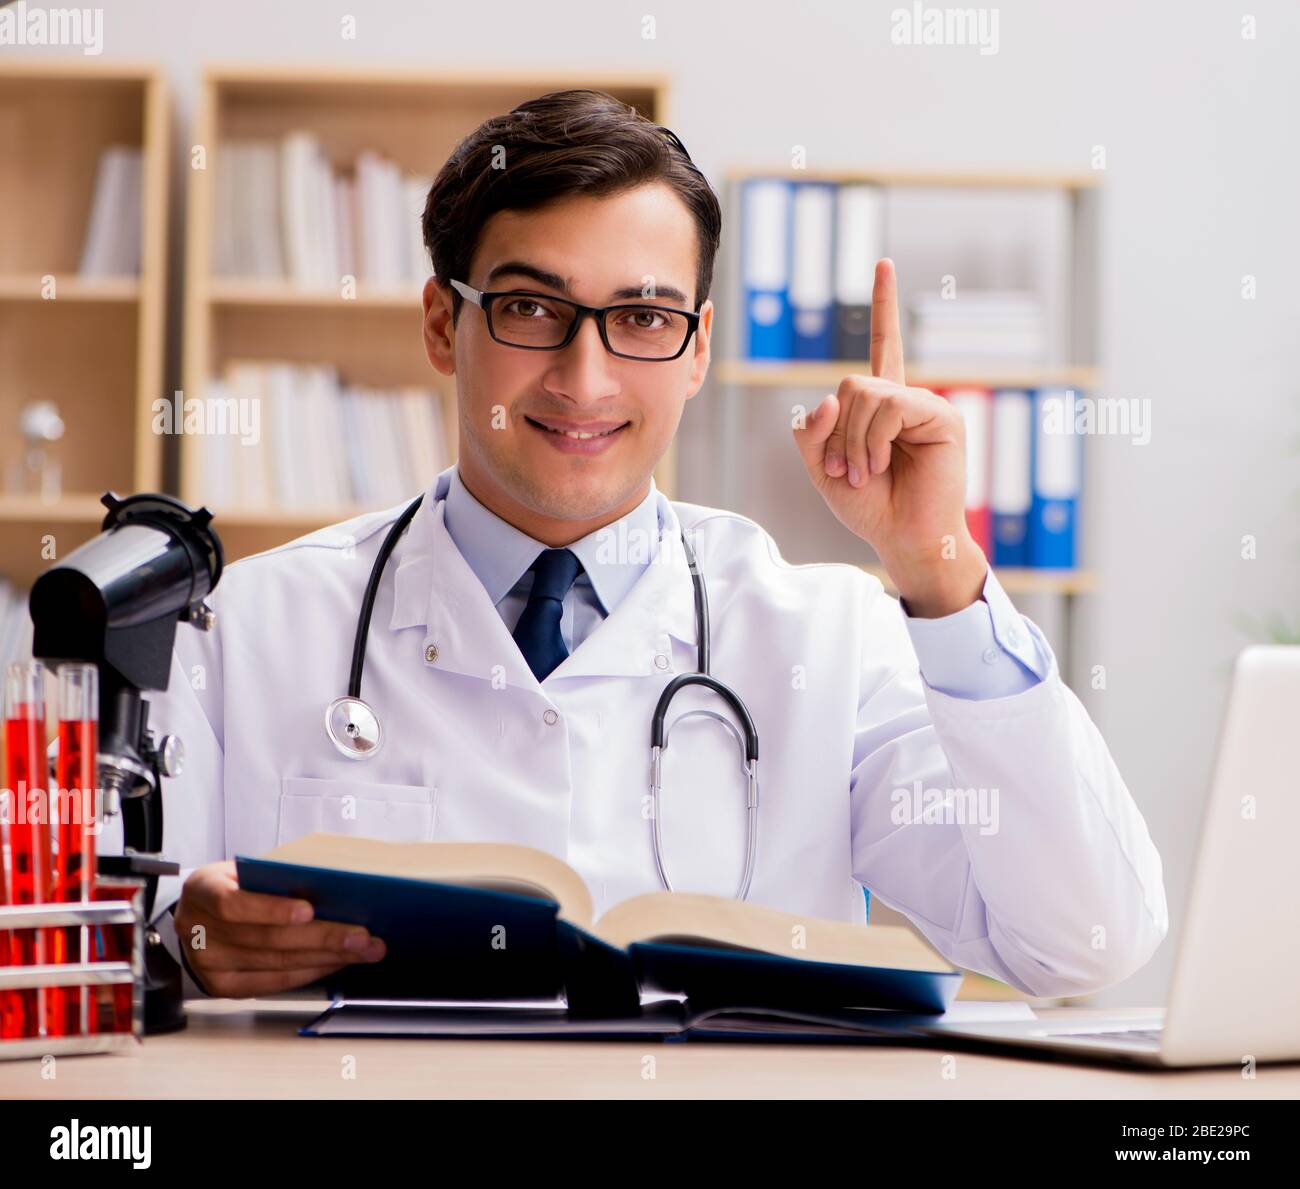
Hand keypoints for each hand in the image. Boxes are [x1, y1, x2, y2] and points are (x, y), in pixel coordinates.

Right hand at [173, 861, 385, 996]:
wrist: (199, 914)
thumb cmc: (234, 884)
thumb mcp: (244, 870)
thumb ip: (275, 876)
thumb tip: (335, 886)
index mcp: (202, 890)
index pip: (232, 903)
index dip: (271, 909)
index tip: (310, 910)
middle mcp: (198, 929)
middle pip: (265, 939)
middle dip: (322, 938)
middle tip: (361, 936)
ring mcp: (209, 962)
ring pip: (276, 963)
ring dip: (326, 957)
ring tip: (361, 950)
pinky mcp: (223, 986)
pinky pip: (273, 982)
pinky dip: (309, 972)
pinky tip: (335, 963)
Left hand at [792, 259, 986, 616]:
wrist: (905, 539)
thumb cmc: (871, 508)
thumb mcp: (823, 470)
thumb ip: (812, 434)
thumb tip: (825, 399)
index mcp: (881, 407)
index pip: (881, 347)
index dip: (883, 306)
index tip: (882, 263)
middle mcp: (905, 399)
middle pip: (850, 385)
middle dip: (837, 433)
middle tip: (847, 471)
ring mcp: (925, 406)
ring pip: (865, 394)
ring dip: (854, 441)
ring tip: (866, 473)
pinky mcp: (942, 417)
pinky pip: (891, 406)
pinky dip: (874, 439)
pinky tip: (881, 465)